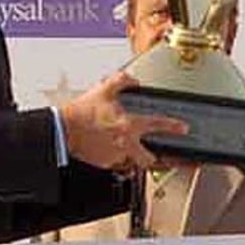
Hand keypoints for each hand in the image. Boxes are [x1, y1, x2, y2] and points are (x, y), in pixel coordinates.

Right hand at [60, 72, 186, 169]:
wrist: (62, 129)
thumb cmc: (81, 113)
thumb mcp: (103, 90)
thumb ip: (121, 81)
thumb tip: (132, 80)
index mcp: (129, 125)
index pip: (158, 125)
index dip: (174, 126)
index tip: (183, 128)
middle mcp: (126, 144)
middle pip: (148, 159)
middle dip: (152, 158)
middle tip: (151, 153)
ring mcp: (115, 156)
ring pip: (128, 160)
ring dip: (127, 153)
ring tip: (116, 143)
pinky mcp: (103, 163)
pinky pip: (112, 161)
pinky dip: (111, 154)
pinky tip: (103, 145)